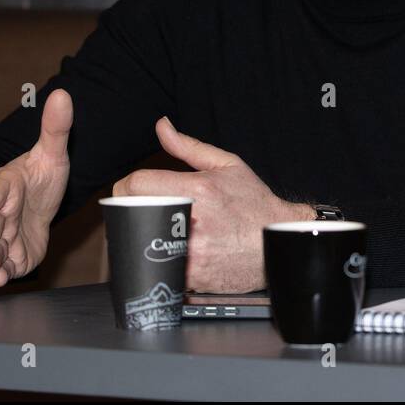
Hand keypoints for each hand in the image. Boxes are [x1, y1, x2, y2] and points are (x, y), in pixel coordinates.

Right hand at [0, 88, 72, 286]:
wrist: (46, 198)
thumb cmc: (43, 174)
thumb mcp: (53, 152)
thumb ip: (55, 128)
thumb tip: (63, 94)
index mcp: (4, 186)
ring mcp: (5, 234)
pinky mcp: (15, 251)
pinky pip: (7, 263)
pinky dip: (3, 272)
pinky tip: (1, 279)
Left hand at [111, 117, 313, 291]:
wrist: (279, 240)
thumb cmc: (254, 203)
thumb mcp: (228, 165)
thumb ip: (189, 147)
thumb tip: (162, 126)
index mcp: (199, 189)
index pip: (137, 184)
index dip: (125, 187)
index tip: (129, 193)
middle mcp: (194, 221)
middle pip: (133, 214)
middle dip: (131, 212)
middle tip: (143, 212)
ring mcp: (193, 252)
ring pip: (140, 245)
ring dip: (142, 239)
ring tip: (156, 234)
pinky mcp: (194, 278)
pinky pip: (159, 269)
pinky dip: (160, 263)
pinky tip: (173, 256)